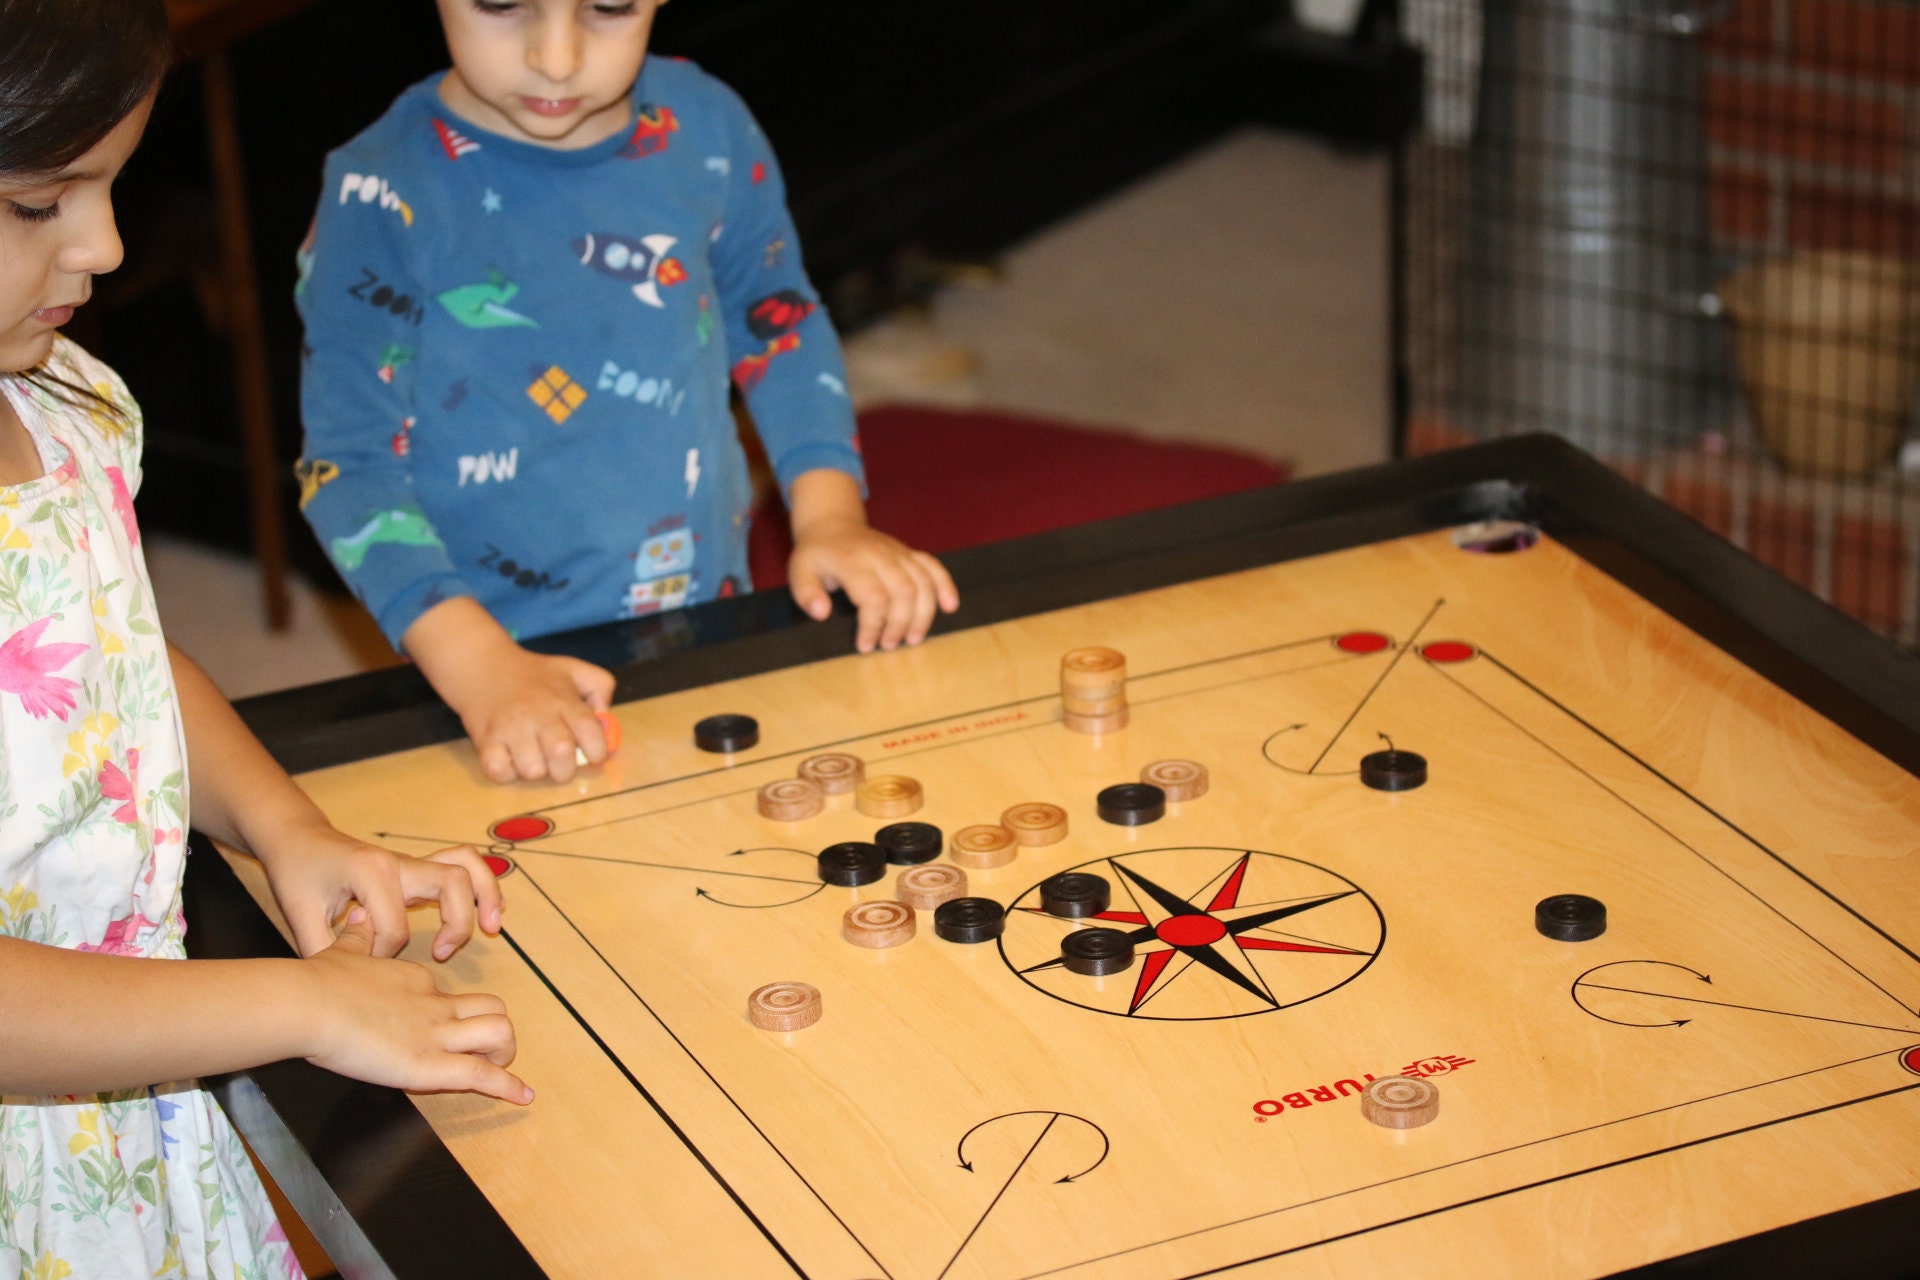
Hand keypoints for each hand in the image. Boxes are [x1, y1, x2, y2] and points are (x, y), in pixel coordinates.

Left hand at [259, 822, 504, 960]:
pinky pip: (462, 867)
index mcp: (370, 872)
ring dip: (486, 894)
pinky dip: (482, 885)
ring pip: (466, 865)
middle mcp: (399, 862)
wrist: (300, 840)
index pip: (396, 925)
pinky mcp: (418, 868)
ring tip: (493, 927)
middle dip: (458, 921)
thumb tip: (347, 986)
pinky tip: (489, 911)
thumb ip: (322, 951)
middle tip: (444, 953)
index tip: (367, 965)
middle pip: (451, 883)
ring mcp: (412, 862)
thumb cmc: (298, 873)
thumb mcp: (299, 914)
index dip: (385, 953)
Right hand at [303, 910, 531, 1104]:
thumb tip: (360, 918)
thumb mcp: (343, 950)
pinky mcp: (429, 1065)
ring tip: (502, 1070)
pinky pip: (482, 1074)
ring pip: (499, 1033)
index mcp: (416, 980)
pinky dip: (507, 1087)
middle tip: (487, 1049)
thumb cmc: (317, 982)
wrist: (308, 1003)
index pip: (450, 996)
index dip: (453, 1014)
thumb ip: (357, 937)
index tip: (440, 1030)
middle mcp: (435, 1004)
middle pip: (491, 1008)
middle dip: (496, 1029)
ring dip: (505, 1054)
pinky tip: (524, 1096)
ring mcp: (436, 1034)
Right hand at [403, 598, 616, 782]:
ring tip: (532, 756)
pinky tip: (510, 758)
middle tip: (559, 762)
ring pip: (532, 771)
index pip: (591, 732)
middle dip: (566, 769)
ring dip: (536, 771)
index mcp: (563, 701)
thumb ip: (600, 687)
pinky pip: (499, 772)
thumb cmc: (534, 674)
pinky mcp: (485, 740)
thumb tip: (606, 717)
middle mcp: (538, 714)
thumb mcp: (573, 669)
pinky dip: (506, 772)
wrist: (483, 664)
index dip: (597, 751)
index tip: (591, 753)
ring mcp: (510, 728)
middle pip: (562, 755)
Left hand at [789, 516, 959, 653]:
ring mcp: (899, 553)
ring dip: (923, 615)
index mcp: (853, 561)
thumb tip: (822, 613)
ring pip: (924, 583)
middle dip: (900, 625)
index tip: (865, 645)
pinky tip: (950, 606)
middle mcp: (881, 555)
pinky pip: (934, 567)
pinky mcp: (910, 553)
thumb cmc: (817, 553)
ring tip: (913, 639)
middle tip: (888, 646)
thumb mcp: (799, 571)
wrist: (833, 524)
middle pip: (904, 593)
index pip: (873, 598)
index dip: (873, 626)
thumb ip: (806, 593)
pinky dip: (946, 587)